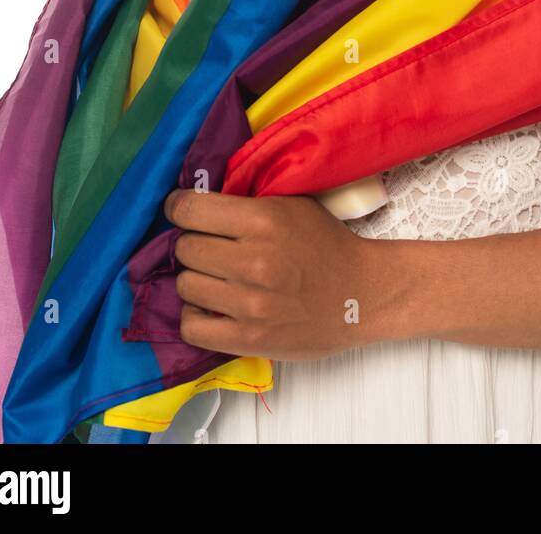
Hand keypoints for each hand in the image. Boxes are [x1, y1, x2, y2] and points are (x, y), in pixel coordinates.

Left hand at [163, 187, 384, 361]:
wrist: (362, 294)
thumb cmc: (326, 245)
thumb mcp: (291, 206)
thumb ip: (246, 203)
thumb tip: (194, 203)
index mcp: (264, 219)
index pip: (190, 209)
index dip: (179, 207)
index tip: (181, 210)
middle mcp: (253, 260)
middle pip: (185, 248)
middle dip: (193, 244)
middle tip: (210, 246)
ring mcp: (250, 303)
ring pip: (185, 285)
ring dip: (196, 279)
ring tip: (215, 277)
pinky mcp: (250, 338)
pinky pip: (192, 327)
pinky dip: (195, 316)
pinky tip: (212, 307)